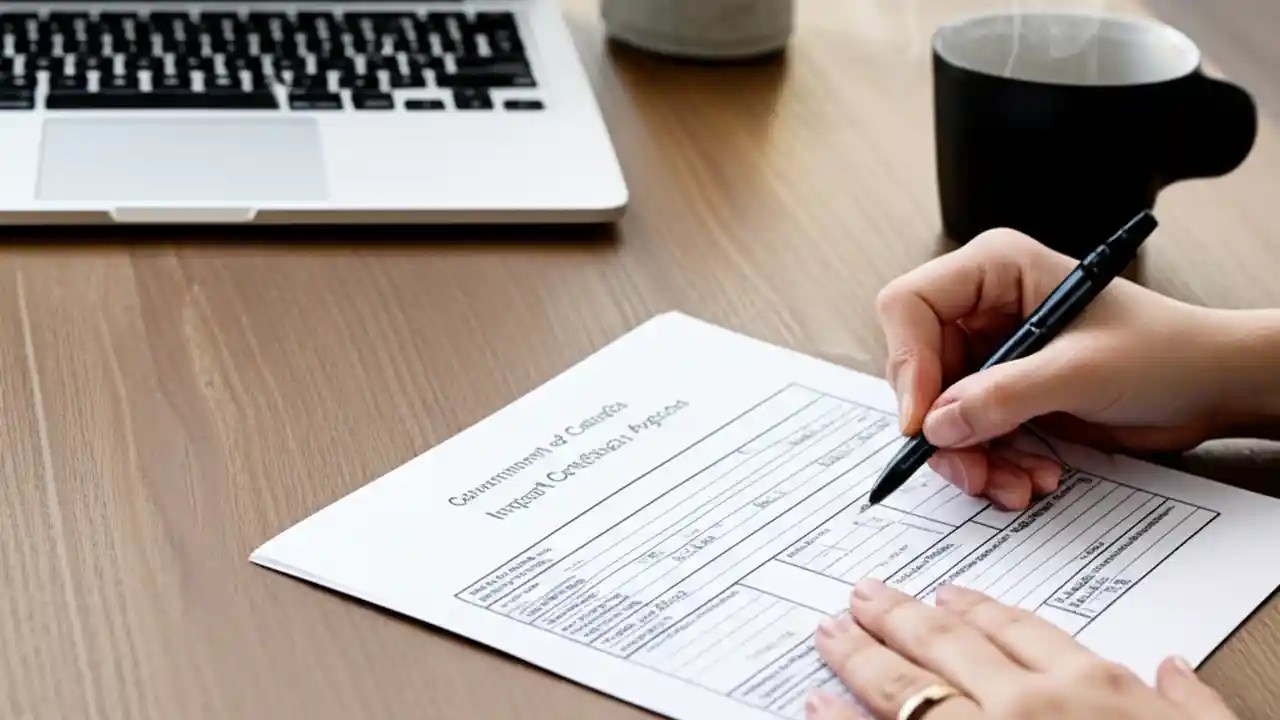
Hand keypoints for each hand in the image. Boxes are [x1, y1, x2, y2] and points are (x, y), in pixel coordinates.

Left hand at [807, 580, 1235, 719]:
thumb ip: (1191, 702)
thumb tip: (1175, 669)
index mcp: (1092, 688)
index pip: (1021, 631)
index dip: (978, 609)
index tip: (948, 593)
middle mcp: (1029, 706)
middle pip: (947, 645)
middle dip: (897, 617)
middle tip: (862, 596)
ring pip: (906, 687)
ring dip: (860, 657)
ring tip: (828, 635)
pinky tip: (819, 704)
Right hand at [874, 228, 1271, 509]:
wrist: (1209, 388)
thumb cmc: (1165, 352)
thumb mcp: (1081, 371)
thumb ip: (1005, 395)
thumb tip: (937, 425)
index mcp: (994, 270)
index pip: (910, 306)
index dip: (908, 364)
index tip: (924, 422)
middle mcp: (982, 307)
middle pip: (919, 370)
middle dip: (945, 428)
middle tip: (973, 469)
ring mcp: (990, 352)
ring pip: (938, 412)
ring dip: (972, 457)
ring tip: (1017, 483)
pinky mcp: (1002, 392)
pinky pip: (967, 434)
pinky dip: (990, 463)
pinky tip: (1030, 475)